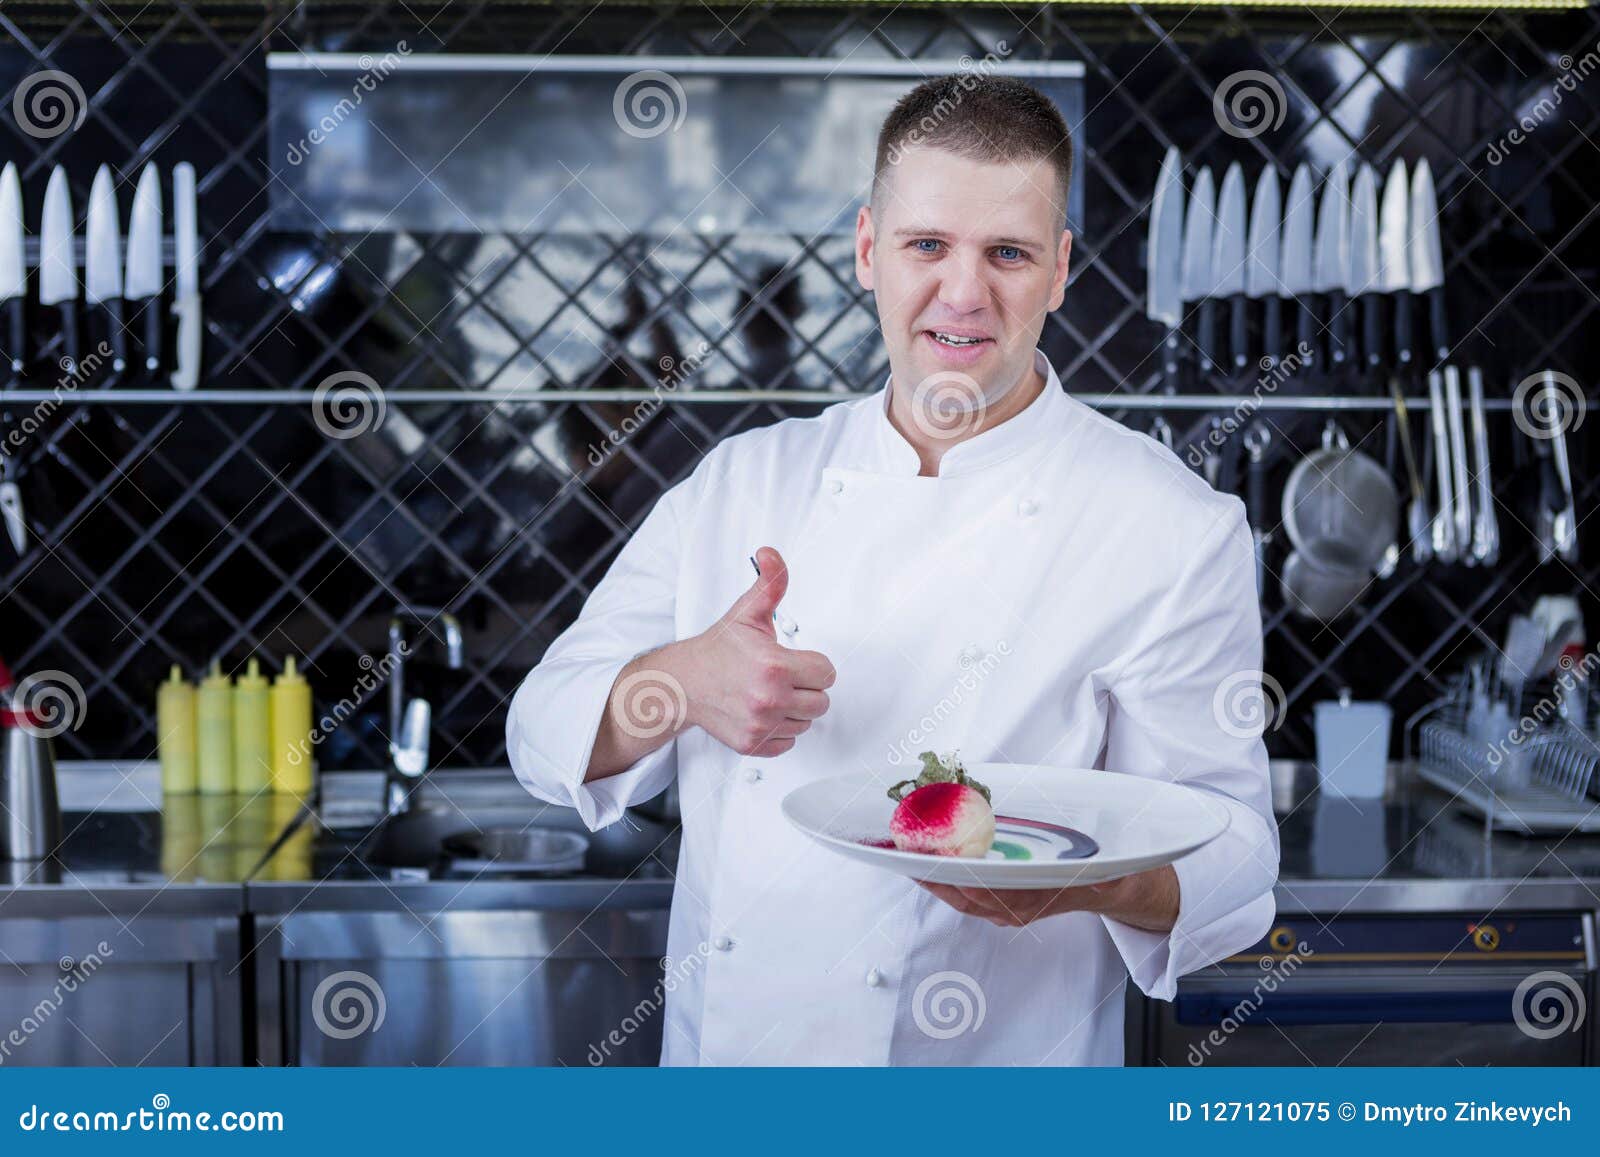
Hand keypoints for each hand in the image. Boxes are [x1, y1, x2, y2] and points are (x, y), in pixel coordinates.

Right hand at [674, 546, 835, 757]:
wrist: (683, 682)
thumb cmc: (718, 650)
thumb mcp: (747, 612)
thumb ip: (770, 583)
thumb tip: (771, 555)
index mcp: (774, 667)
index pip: (827, 673)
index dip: (812, 664)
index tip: (793, 660)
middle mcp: (768, 699)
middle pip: (822, 701)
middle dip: (806, 687)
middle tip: (782, 676)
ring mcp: (760, 725)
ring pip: (807, 722)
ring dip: (795, 709)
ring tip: (771, 692)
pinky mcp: (753, 744)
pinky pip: (789, 741)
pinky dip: (780, 729)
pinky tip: (763, 711)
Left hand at [917, 865, 1178, 929]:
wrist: (1112, 890)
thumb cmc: (1109, 875)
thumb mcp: (1114, 875)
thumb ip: (1105, 878)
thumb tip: (1104, 878)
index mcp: (1039, 903)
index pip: (992, 895)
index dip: (964, 881)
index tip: (939, 865)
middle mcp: (1015, 908)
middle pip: (965, 896)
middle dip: (934, 878)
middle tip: (905, 855)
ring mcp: (1004, 905)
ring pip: (959, 895)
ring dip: (932, 876)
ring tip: (905, 853)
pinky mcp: (998, 897)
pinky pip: (963, 888)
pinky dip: (942, 873)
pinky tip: (926, 856)